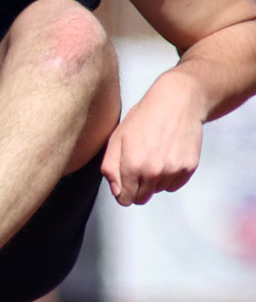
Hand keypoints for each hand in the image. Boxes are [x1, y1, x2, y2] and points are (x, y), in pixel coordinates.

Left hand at [102, 73, 206, 205]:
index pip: (125, 199)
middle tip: (137, 169)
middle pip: (142, 198)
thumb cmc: (143, 118)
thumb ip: (111, 168)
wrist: (177, 102)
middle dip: (136, 189)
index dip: (122, 193)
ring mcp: (174, 170)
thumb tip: (117, 192)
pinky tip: (166, 157)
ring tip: (153, 156)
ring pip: (158, 190)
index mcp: (132, 166)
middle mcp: (154, 171)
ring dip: (153, 181)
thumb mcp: (116, 139)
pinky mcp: (189, 167)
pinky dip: (169, 177)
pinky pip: (174, 185)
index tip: (124, 185)